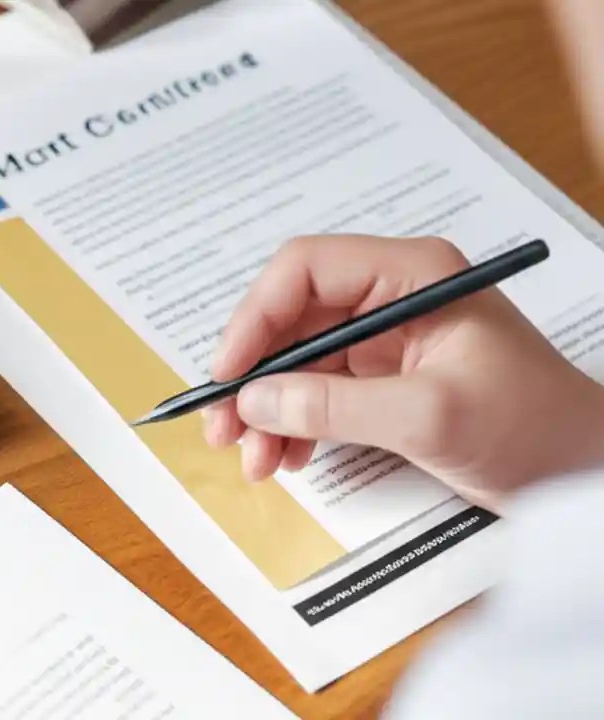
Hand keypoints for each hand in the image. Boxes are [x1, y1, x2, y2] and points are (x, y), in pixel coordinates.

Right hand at [203, 235, 603, 510]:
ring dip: (266, 408)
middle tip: (223, 428)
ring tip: (255, 461)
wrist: (585, 471)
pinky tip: (286, 457)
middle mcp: (392, 296)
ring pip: (296, 360)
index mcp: (412, 275)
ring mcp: (386, 338)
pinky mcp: (384, 378)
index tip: (229, 374)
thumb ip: (334, 406)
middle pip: (291, 318)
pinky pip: (317, 391)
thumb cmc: (534, 428)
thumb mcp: (428, 415)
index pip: (306, 270)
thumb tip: (255, 401)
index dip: (256, 317)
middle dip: (253, 375)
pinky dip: (293, 424)